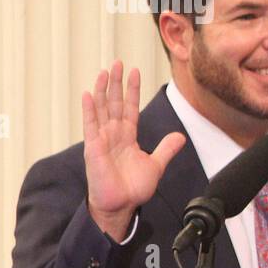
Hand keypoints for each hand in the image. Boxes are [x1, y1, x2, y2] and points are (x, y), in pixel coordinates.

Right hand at [82, 60, 184, 239]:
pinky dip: (89, 110)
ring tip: (104, 71)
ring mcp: (102, 139)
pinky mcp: (93, 147)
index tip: (134, 72)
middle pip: (114, 103)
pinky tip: (88, 94)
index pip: (129, 107)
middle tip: (118, 62)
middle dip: (116, 83)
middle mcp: (114, 134)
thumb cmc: (133, 188)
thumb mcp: (156, 165)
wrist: (121, 205)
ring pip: (102, 109)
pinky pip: (91, 125)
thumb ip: (166, 149)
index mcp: (128, 137)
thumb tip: (180, 136)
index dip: (131, 90)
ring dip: (102, 90)